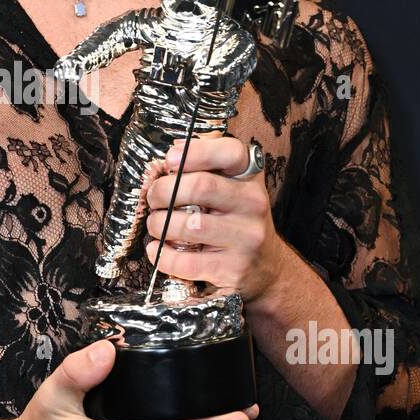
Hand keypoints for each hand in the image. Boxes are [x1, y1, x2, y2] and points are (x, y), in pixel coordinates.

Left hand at [144, 131, 288, 303]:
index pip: (231, 152)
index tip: (170, 160)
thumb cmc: (236, 220)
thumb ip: (208, 165)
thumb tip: (174, 150)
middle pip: (201, 187)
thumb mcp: (233, 187)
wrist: (266, 268)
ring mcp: (246, 238)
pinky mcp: (232, 269)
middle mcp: (253, 204)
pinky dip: (161, 255)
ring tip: (155, 224)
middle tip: (152, 197)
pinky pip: (186, 262)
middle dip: (164, 191)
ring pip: (190, 226)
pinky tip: (157, 249)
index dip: (196, 152)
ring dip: (159, 224)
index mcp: (251, 177)